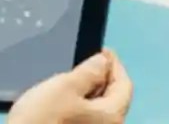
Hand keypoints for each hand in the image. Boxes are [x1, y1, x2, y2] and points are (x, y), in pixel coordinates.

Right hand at [7, 50, 132, 123]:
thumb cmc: (43, 119)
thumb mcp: (66, 86)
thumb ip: (89, 71)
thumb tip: (102, 62)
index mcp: (112, 116)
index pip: (124, 85)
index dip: (114, 64)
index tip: (102, 51)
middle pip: (113, 98)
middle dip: (101, 78)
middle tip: (85, 63)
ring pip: (98, 109)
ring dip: (87, 92)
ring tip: (70, 80)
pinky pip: (86, 118)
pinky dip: (79, 106)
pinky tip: (62, 101)